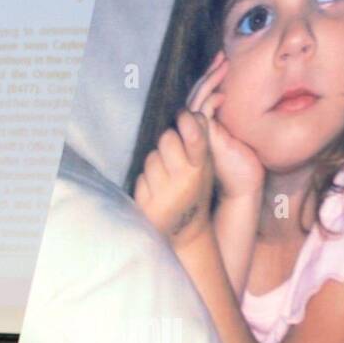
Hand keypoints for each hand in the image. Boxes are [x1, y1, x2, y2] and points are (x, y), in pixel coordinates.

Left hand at [134, 110, 213, 244]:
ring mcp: (164, 194)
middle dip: (167, 141)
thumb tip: (193, 113)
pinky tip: (155, 191)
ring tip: (164, 176)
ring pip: (150, 158)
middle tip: (171, 152)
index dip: (187, 122)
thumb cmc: (194, 188)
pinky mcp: (147, 206)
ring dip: (154, 163)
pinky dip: (145, 181)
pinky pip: (139, 178)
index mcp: (201, 169)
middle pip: (167, 140)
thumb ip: (199, 142)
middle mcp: (184, 182)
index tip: (182, 114)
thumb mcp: (204, 168)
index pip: (195, 139)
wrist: (186, 230)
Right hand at [186, 51, 263, 200]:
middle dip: (209, 72)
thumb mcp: (242, 131)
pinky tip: (223, 95)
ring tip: (222, 66)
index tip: (223, 60)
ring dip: (210, 81)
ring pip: (197, 99)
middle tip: (221, 55)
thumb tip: (254, 94)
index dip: (211, 75)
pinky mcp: (204, 139)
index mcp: (206, 121)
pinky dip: (210, 102)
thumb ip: (238, 114)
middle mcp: (198, 124)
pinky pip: (201, 115)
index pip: (203, 92)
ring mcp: (199, 131)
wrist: (244, 185)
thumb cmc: (246, 160)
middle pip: (197, 91)